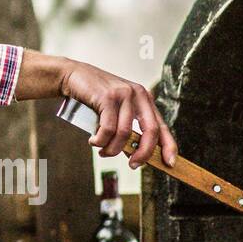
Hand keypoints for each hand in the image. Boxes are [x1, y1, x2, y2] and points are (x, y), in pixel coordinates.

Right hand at [60, 60, 177, 167]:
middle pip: (150, 131)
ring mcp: (123, 94)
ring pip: (125, 133)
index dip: (169, 146)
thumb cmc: (94, 96)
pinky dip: (100, 140)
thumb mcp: (116, 110)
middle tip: (133, 165)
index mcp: (144, 98)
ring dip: (113, 149)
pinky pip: (108, 128)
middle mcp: (138, 95)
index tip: (170, 163)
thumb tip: (134, 154)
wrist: (73, 75)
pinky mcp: (107, 97)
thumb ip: (127, 128)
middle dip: (143, 153)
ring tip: (103, 151)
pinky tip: (94, 141)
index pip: (162, 126)